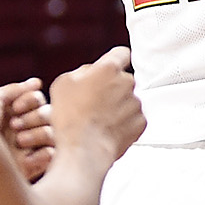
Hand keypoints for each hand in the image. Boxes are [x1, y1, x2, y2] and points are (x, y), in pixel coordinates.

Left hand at [0, 78, 54, 181]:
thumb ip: (14, 88)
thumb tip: (37, 82)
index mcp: (11, 113)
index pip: (37, 99)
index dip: (31, 100)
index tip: (15, 107)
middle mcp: (22, 128)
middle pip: (49, 113)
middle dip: (35, 116)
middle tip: (14, 125)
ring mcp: (29, 147)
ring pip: (52, 133)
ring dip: (38, 134)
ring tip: (19, 141)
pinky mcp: (33, 166)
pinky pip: (50, 154)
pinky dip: (41, 154)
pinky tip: (25, 159)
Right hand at [49, 46, 144, 163]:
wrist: (82, 151)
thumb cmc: (70, 118)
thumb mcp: (63, 84)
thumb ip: (82, 71)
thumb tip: (92, 71)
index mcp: (109, 69)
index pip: (121, 53)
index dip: (114, 60)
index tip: (109, 69)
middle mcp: (127, 82)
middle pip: (123, 79)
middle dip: (112, 88)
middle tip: (94, 103)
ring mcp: (136, 103)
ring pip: (128, 99)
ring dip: (118, 106)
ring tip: (98, 120)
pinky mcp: (141, 121)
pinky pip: (133, 117)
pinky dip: (123, 123)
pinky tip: (107, 130)